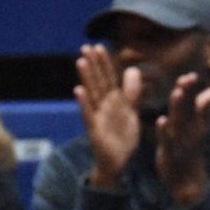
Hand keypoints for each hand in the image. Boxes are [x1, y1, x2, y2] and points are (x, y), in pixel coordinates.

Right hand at [73, 44, 140, 186]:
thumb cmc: (122, 138)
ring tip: (80, 61)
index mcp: (113, 102)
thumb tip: (132, 69)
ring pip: (92, 94)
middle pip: (98, 82)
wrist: (117, 164)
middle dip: (93, 64)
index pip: (108, 78)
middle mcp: (103, 107)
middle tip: (85, 46)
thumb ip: (132, 92)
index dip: (104, 62)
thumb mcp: (131, 112)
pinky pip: (88, 115)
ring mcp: (97, 118)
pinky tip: (77, 90)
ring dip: (86, 78)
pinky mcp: (94, 131)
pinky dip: (83, 103)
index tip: (98, 46)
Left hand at [154, 71, 209, 205]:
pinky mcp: (170, 155)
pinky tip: (161, 120)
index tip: (190, 75)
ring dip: (179, 107)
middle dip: (187, 92)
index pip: (194, 103)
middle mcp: (189, 131)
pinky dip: (165, 131)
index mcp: (193, 124)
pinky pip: (168, 142)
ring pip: (179, 122)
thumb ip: (203, 109)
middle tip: (187, 77)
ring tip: (177, 91)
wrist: (188, 184)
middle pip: (188, 108)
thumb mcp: (197, 130)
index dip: (191, 90)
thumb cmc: (190, 153)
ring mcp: (181, 143)